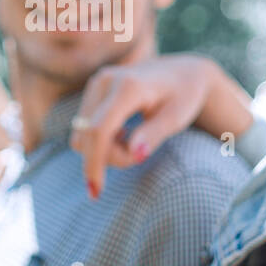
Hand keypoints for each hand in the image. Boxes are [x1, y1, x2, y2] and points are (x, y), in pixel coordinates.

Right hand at [69, 54, 252, 198]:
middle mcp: (105, 81)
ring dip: (105, 150)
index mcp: (128, 87)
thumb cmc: (183, 97)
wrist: (181, 73)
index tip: (96, 192)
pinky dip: (101, 140)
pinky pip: (84, 129)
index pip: (99, 130)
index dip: (94, 163)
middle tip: (141, 155)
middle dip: (111, 157)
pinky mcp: (92, 91)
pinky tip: (124, 132)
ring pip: (82, 136)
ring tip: (134, 141)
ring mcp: (96, 84)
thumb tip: (135, 155)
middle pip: (89, 138)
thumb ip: (154, 135)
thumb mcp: (176, 118)